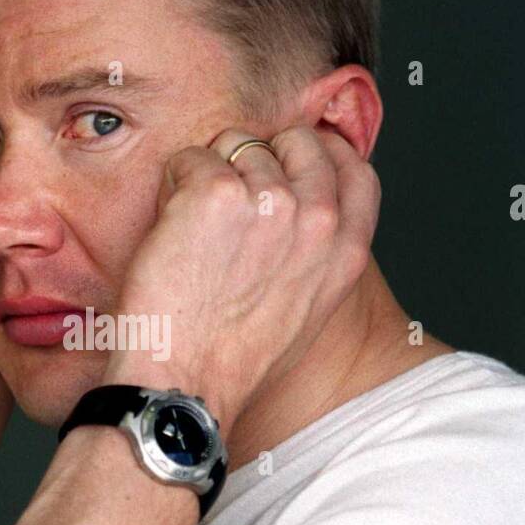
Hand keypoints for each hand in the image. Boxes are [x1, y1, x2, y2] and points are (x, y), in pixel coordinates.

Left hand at [103, 126, 380, 433]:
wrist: (186, 382)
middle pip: (295, 142)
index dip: (320, 152)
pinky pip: (190, 159)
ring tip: (195, 234)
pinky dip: (172, 186)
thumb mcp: (309, 308)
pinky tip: (171, 232)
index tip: (290, 156)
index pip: (353, 167)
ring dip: (209, 175)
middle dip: (258, 156)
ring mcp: (268, 201)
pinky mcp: (214, 194)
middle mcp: (316, 219)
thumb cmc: (234, 358)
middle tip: (228, 202)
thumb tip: (304, 207)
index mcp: (345, 249)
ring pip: (236, 144)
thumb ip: (318, 251)